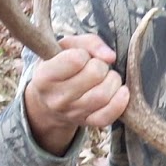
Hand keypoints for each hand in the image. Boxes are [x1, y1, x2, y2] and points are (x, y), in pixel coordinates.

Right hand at [23, 33, 128, 155]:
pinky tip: (120, 91)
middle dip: (101, 65)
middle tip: (96, 66)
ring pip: (104, 95)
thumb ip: (89, 42)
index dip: (83, 54)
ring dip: (113, 80)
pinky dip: (120, 102)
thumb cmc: (59, 66)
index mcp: (45, 77)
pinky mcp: (87, 122)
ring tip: (106, 77)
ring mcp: (72, 113)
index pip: (75, 60)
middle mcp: (57, 98)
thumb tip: (110, 56)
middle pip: (94, 75)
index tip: (80, 56)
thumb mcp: (66, 46)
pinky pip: (108, 116)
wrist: (49, 101)